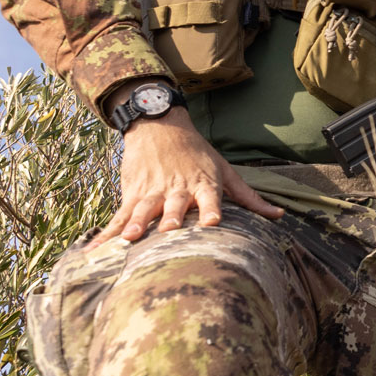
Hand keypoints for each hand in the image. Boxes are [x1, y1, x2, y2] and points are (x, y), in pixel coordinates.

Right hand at [96, 104, 283, 246]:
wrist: (159, 126)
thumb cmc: (198, 154)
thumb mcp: (225, 171)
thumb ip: (249, 198)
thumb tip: (279, 215)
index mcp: (202, 183)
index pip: (210, 197)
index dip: (211, 209)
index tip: (213, 222)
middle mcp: (176, 188)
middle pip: (173, 204)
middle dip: (170, 217)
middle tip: (168, 230)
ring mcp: (151, 191)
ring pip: (143, 209)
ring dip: (135, 223)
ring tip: (128, 239)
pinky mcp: (132, 194)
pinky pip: (119, 216)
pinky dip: (107, 233)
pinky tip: (96, 249)